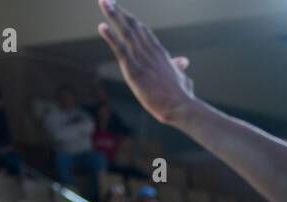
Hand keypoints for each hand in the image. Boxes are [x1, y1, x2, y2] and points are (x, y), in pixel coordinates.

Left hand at [98, 0, 195, 126]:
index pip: (143, 31)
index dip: (131, 20)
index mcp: (160, 53)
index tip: (121, 9)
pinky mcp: (134, 70)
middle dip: (119, 12)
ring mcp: (142, 59)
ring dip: (113, 16)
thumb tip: (184, 61)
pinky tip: (102, 26)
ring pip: (126, 33)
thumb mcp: (182, 78)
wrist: (182, 106)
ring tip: (103, 2)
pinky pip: (121, 50)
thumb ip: (179, 67)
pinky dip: (111, 37)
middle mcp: (150, 51)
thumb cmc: (183, 96)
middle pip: (133, 26)